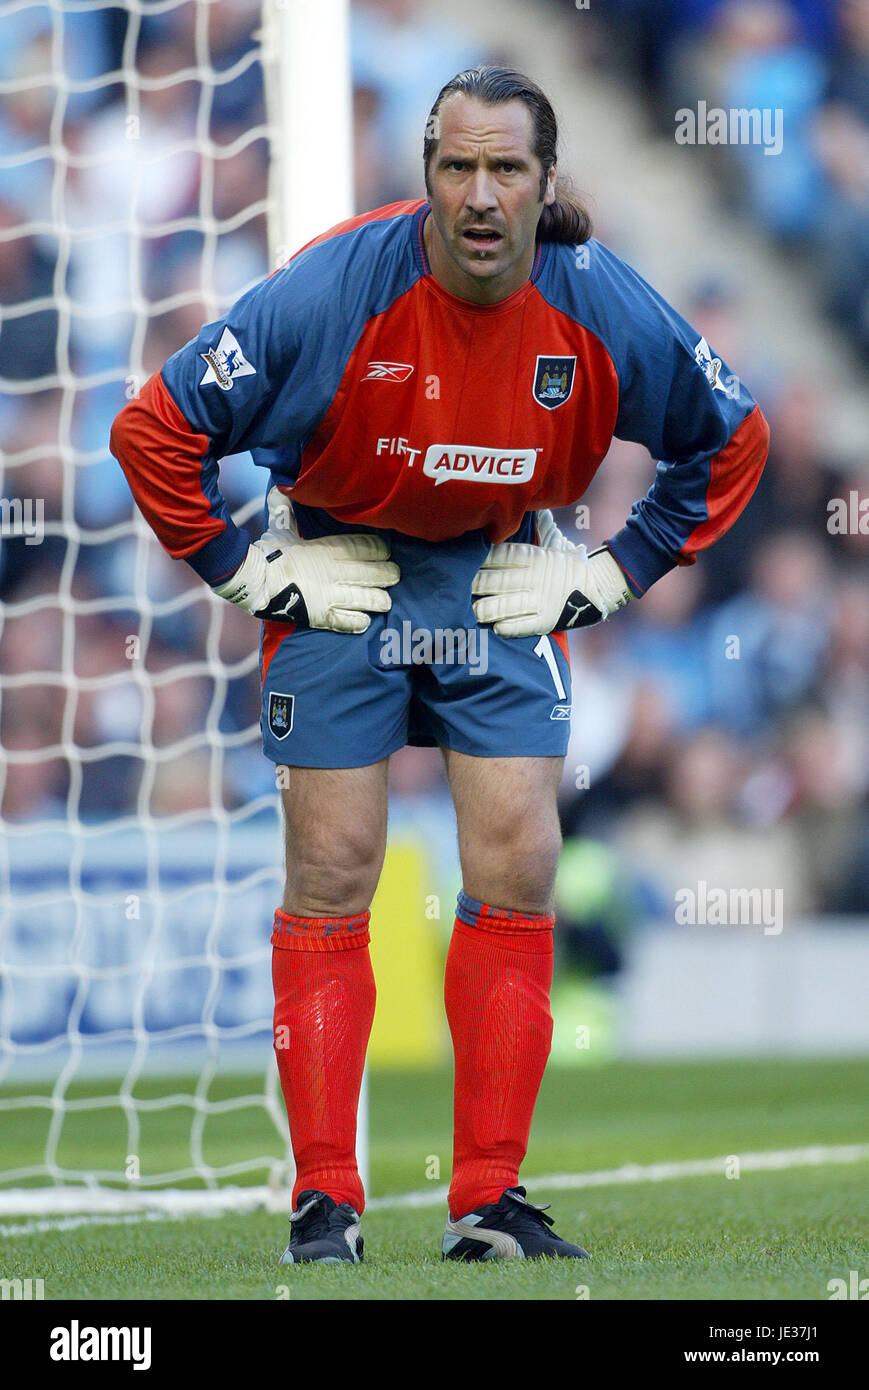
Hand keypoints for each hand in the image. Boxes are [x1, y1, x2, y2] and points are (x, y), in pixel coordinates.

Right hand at [212, 490, 398, 632]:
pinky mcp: (323, 616)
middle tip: (394, 574)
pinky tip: (365, 620)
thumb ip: (285, 511)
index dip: (379, 549)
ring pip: (367, 598)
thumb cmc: (268, 554)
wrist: (254, 581)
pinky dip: (359, 621)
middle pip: (374, 573)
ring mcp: (331, 595)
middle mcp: (335, 571)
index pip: (364, 546)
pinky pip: (349, 621)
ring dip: (380, 599)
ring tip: (386, 601)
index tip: (386, 550)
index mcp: (328, 549)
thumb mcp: (279, 528)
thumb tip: (279, 488)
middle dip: (388, 574)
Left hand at [471, 535, 631, 636]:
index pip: (499, 555)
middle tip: (455, 588)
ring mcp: (540, 600)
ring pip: (505, 605)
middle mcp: (533, 577)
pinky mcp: (547, 621)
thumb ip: (538, 525)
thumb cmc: (568, 564)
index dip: (477, 560)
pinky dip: (508, 626)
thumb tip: (530, 501)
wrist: (598, 586)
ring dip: (485, 608)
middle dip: (474, 584)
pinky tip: (495, 626)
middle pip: (496, 580)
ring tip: (472, 610)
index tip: (460, 562)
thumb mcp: (554, 541)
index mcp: (533, 557)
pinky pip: (523, 625)